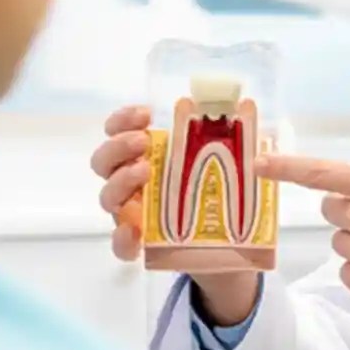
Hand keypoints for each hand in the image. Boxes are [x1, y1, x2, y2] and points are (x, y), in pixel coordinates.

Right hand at [91, 105, 260, 324]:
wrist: (229, 245)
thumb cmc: (218, 193)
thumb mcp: (225, 162)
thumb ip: (229, 136)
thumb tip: (247, 104)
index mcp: (147, 156)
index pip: (119, 131)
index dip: (123, 119)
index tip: (146, 113)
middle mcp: (132, 183)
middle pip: (103, 162)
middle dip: (118, 146)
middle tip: (142, 142)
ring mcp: (132, 213)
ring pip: (107, 197)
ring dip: (120, 181)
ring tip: (146, 172)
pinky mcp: (142, 244)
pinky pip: (120, 245)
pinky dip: (122, 238)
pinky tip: (135, 232)